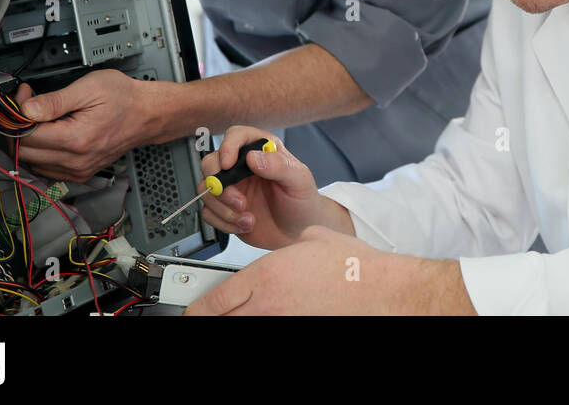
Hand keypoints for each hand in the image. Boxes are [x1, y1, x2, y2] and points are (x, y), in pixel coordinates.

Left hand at [14, 69, 158, 181]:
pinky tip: (46, 136)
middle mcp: (76, 161)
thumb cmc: (124, 98)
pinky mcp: (80, 173)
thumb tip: (25, 109)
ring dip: (26, 142)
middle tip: (25, 106)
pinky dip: (38, 154)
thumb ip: (54, 101)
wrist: (148, 114)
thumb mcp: (89, 88)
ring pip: (31, 163)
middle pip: (24, 152)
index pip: (26, 135)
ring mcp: (78, 170)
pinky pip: (46, 170)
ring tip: (37, 119)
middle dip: (18, 128)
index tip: (23, 96)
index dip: (18, 114)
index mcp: (77, 139)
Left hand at [185, 225, 390, 314]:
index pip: (215, 299)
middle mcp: (267, 302)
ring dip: (235, 319)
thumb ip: (287, 246)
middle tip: (204, 314)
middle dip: (209, 316)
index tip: (192, 309)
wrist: (377, 288)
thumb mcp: (311, 239)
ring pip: (242, 326)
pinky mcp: (295, 327)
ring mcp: (281, 320)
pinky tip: (268, 315)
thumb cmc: (351, 265)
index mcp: (265, 275)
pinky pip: (268, 328)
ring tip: (236, 313)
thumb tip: (286, 248)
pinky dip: (262, 321)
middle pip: (221, 319)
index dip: (197, 308)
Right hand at [196, 125, 330, 250]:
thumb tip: (253, 157)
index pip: (236, 136)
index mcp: (262, 150)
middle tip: (240, 201)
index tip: (228, 164)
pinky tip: (244, 224)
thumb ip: (279, 166)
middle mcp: (243, 166)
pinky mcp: (225, 208)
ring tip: (248, 218)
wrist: (298, 232)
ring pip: (206, 190)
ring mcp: (232, 187)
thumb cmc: (302, 201)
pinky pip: (208, 212)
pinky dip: (224, 222)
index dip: (228, 146)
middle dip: (220, 185)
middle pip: (211, 162)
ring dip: (224, 208)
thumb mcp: (299, 180)